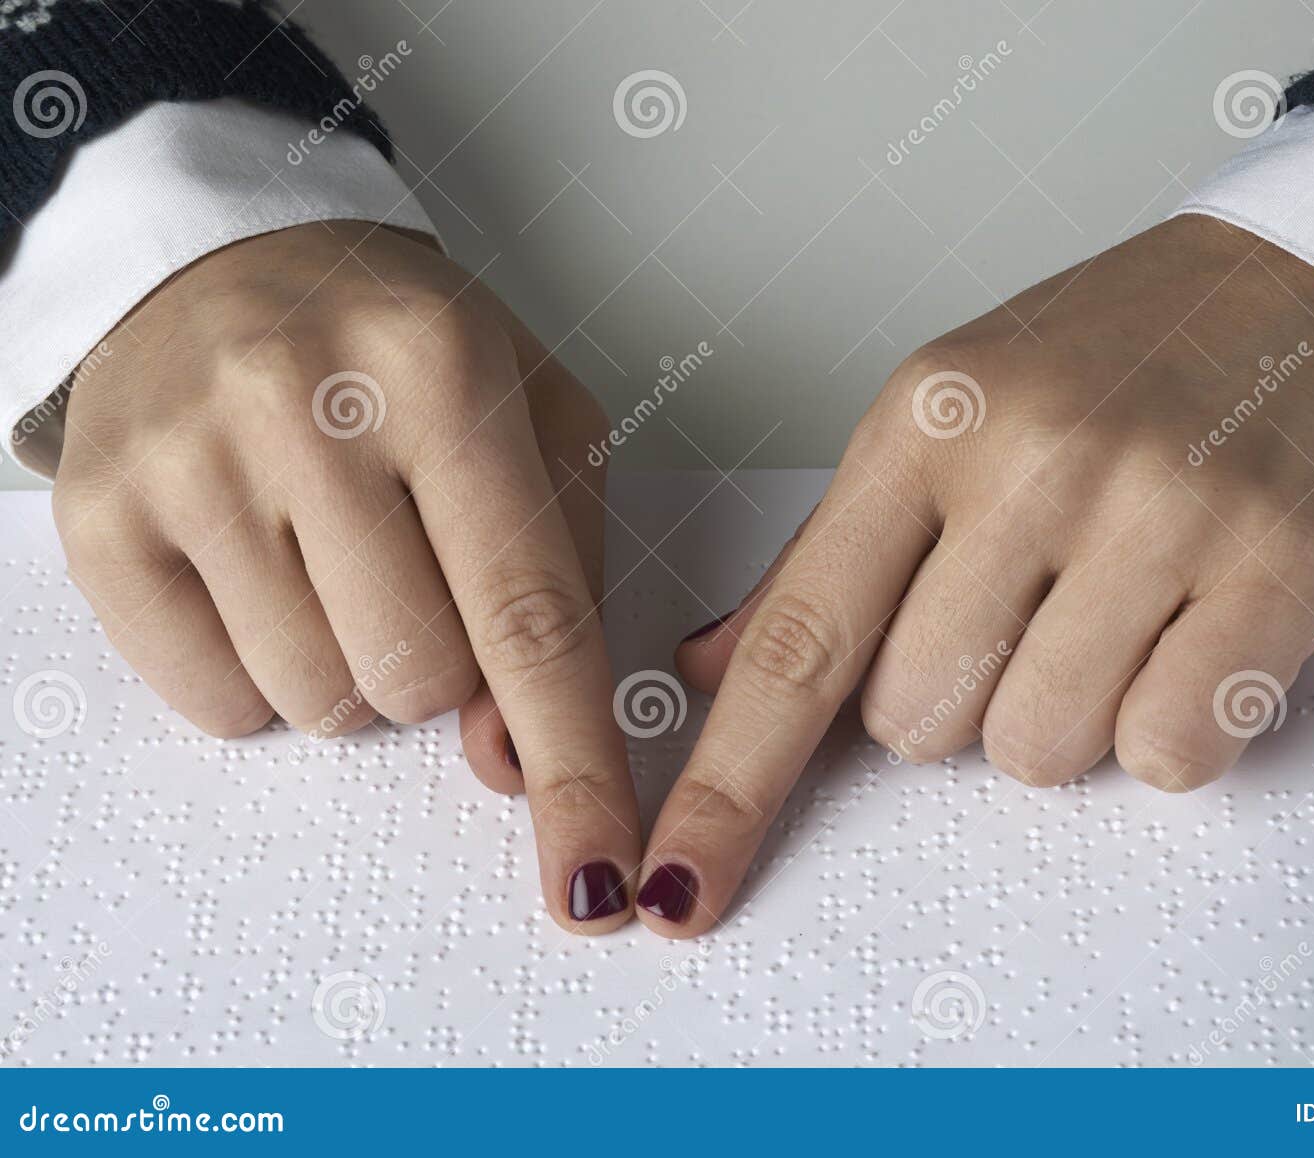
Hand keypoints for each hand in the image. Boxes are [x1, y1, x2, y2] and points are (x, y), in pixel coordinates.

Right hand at [55, 222, 638, 931]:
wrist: (224, 264)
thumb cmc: (407, 355)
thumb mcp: (537, 421)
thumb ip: (566, 581)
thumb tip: (512, 757)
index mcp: (440, 372)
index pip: (529, 612)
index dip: (574, 760)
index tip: (596, 879)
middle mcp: (303, 404)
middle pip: (418, 680)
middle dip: (444, 666)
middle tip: (417, 570)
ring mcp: (186, 463)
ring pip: (319, 703)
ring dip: (355, 670)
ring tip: (336, 558)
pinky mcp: (100, 522)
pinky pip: (214, 704)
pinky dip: (263, 673)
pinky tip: (264, 574)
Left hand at [652, 214, 1313, 936]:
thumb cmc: (1114, 358)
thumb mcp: (946, 413)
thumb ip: (828, 554)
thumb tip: (711, 670)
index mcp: (923, 419)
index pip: (801, 639)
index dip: (730, 782)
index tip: (681, 883)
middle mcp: (1031, 457)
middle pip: (916, 724)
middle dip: (958, 699)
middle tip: (1033, 601)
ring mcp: (1159, 508)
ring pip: (1036, 752)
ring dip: (1065, 715)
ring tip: (1119, 607)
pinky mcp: (1279, 565)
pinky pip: (1169, 753)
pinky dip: (1172, 725)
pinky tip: (1193, 632)